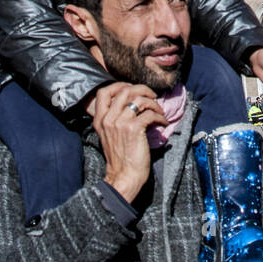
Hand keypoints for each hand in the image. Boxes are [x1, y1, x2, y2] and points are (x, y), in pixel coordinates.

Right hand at [90, 82, 166, 202]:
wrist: (124, 176)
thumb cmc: (120, 158)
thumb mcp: (109, 135)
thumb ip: (113, 118)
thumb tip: (131, 103)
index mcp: (100, 120)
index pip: (103, 92)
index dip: (120, 85)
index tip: (133, 88)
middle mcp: (108, 119)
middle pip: (125, 90)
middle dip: (142, 89)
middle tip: (152, 96)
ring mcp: (120, 123)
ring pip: (139, 99)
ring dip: (154, 103)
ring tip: (159, 111)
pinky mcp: (134, 129)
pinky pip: (150, 114)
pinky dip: (160, 116)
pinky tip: (162, 123)